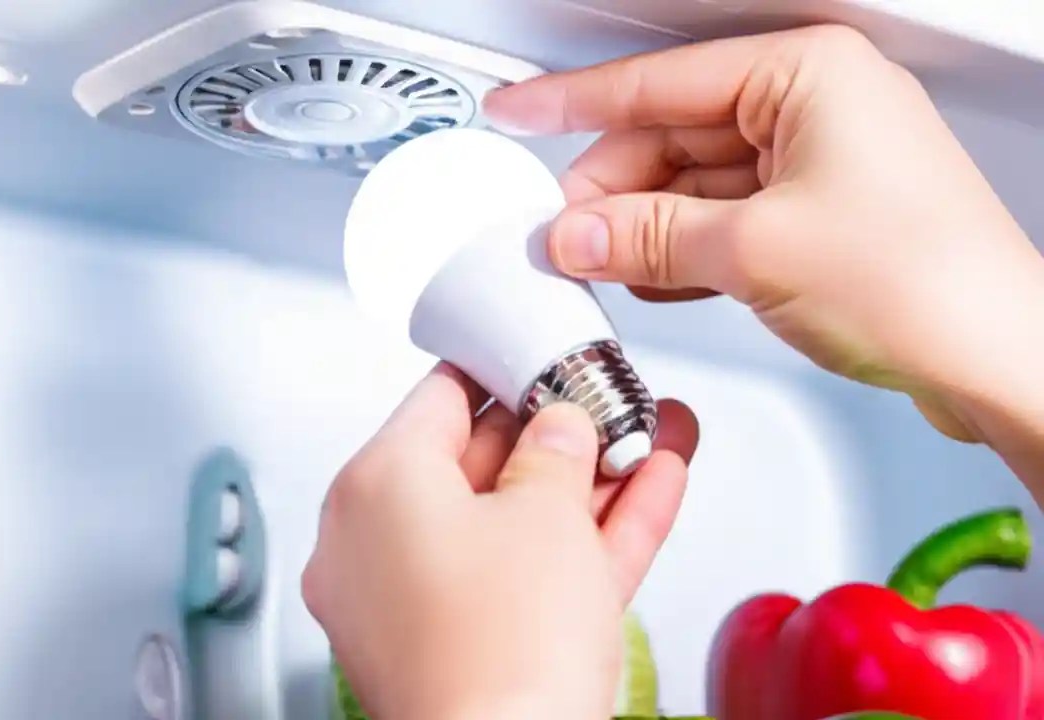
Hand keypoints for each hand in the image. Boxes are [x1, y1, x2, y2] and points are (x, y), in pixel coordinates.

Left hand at [302, 364, 698, 719]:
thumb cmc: (501, 650)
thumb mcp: (547, 512)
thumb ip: (557, 451)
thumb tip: (559, 431)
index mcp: (374, 487)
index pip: (441, 399)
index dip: (507, 367)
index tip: (549, 358)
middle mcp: (376, 544)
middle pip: (478, 463)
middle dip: (561, 433)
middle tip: (612, 406)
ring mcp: (416, 602)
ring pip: (513, 522)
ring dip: (588, 482)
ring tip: (652, 439)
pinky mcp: (459, 647)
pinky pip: (522, 573)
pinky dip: (581, 537)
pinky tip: (648, 492)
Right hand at [484, 26, 1043, 461]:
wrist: (998, 358)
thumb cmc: (926, 283)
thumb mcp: (754, 250)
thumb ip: (648, 235)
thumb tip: (577, 231)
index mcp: (808, 75)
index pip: (661, 81)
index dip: (575, 101)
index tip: (519, 107)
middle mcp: (815, 107)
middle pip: (673, 135)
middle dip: (611, 189)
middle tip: (558, 232)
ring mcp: (818, 164)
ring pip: (695, 183)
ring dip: (641, 226)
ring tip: (590, 262)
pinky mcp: (819, 217)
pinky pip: (724, 220)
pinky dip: (680, 249)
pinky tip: (642, 276)